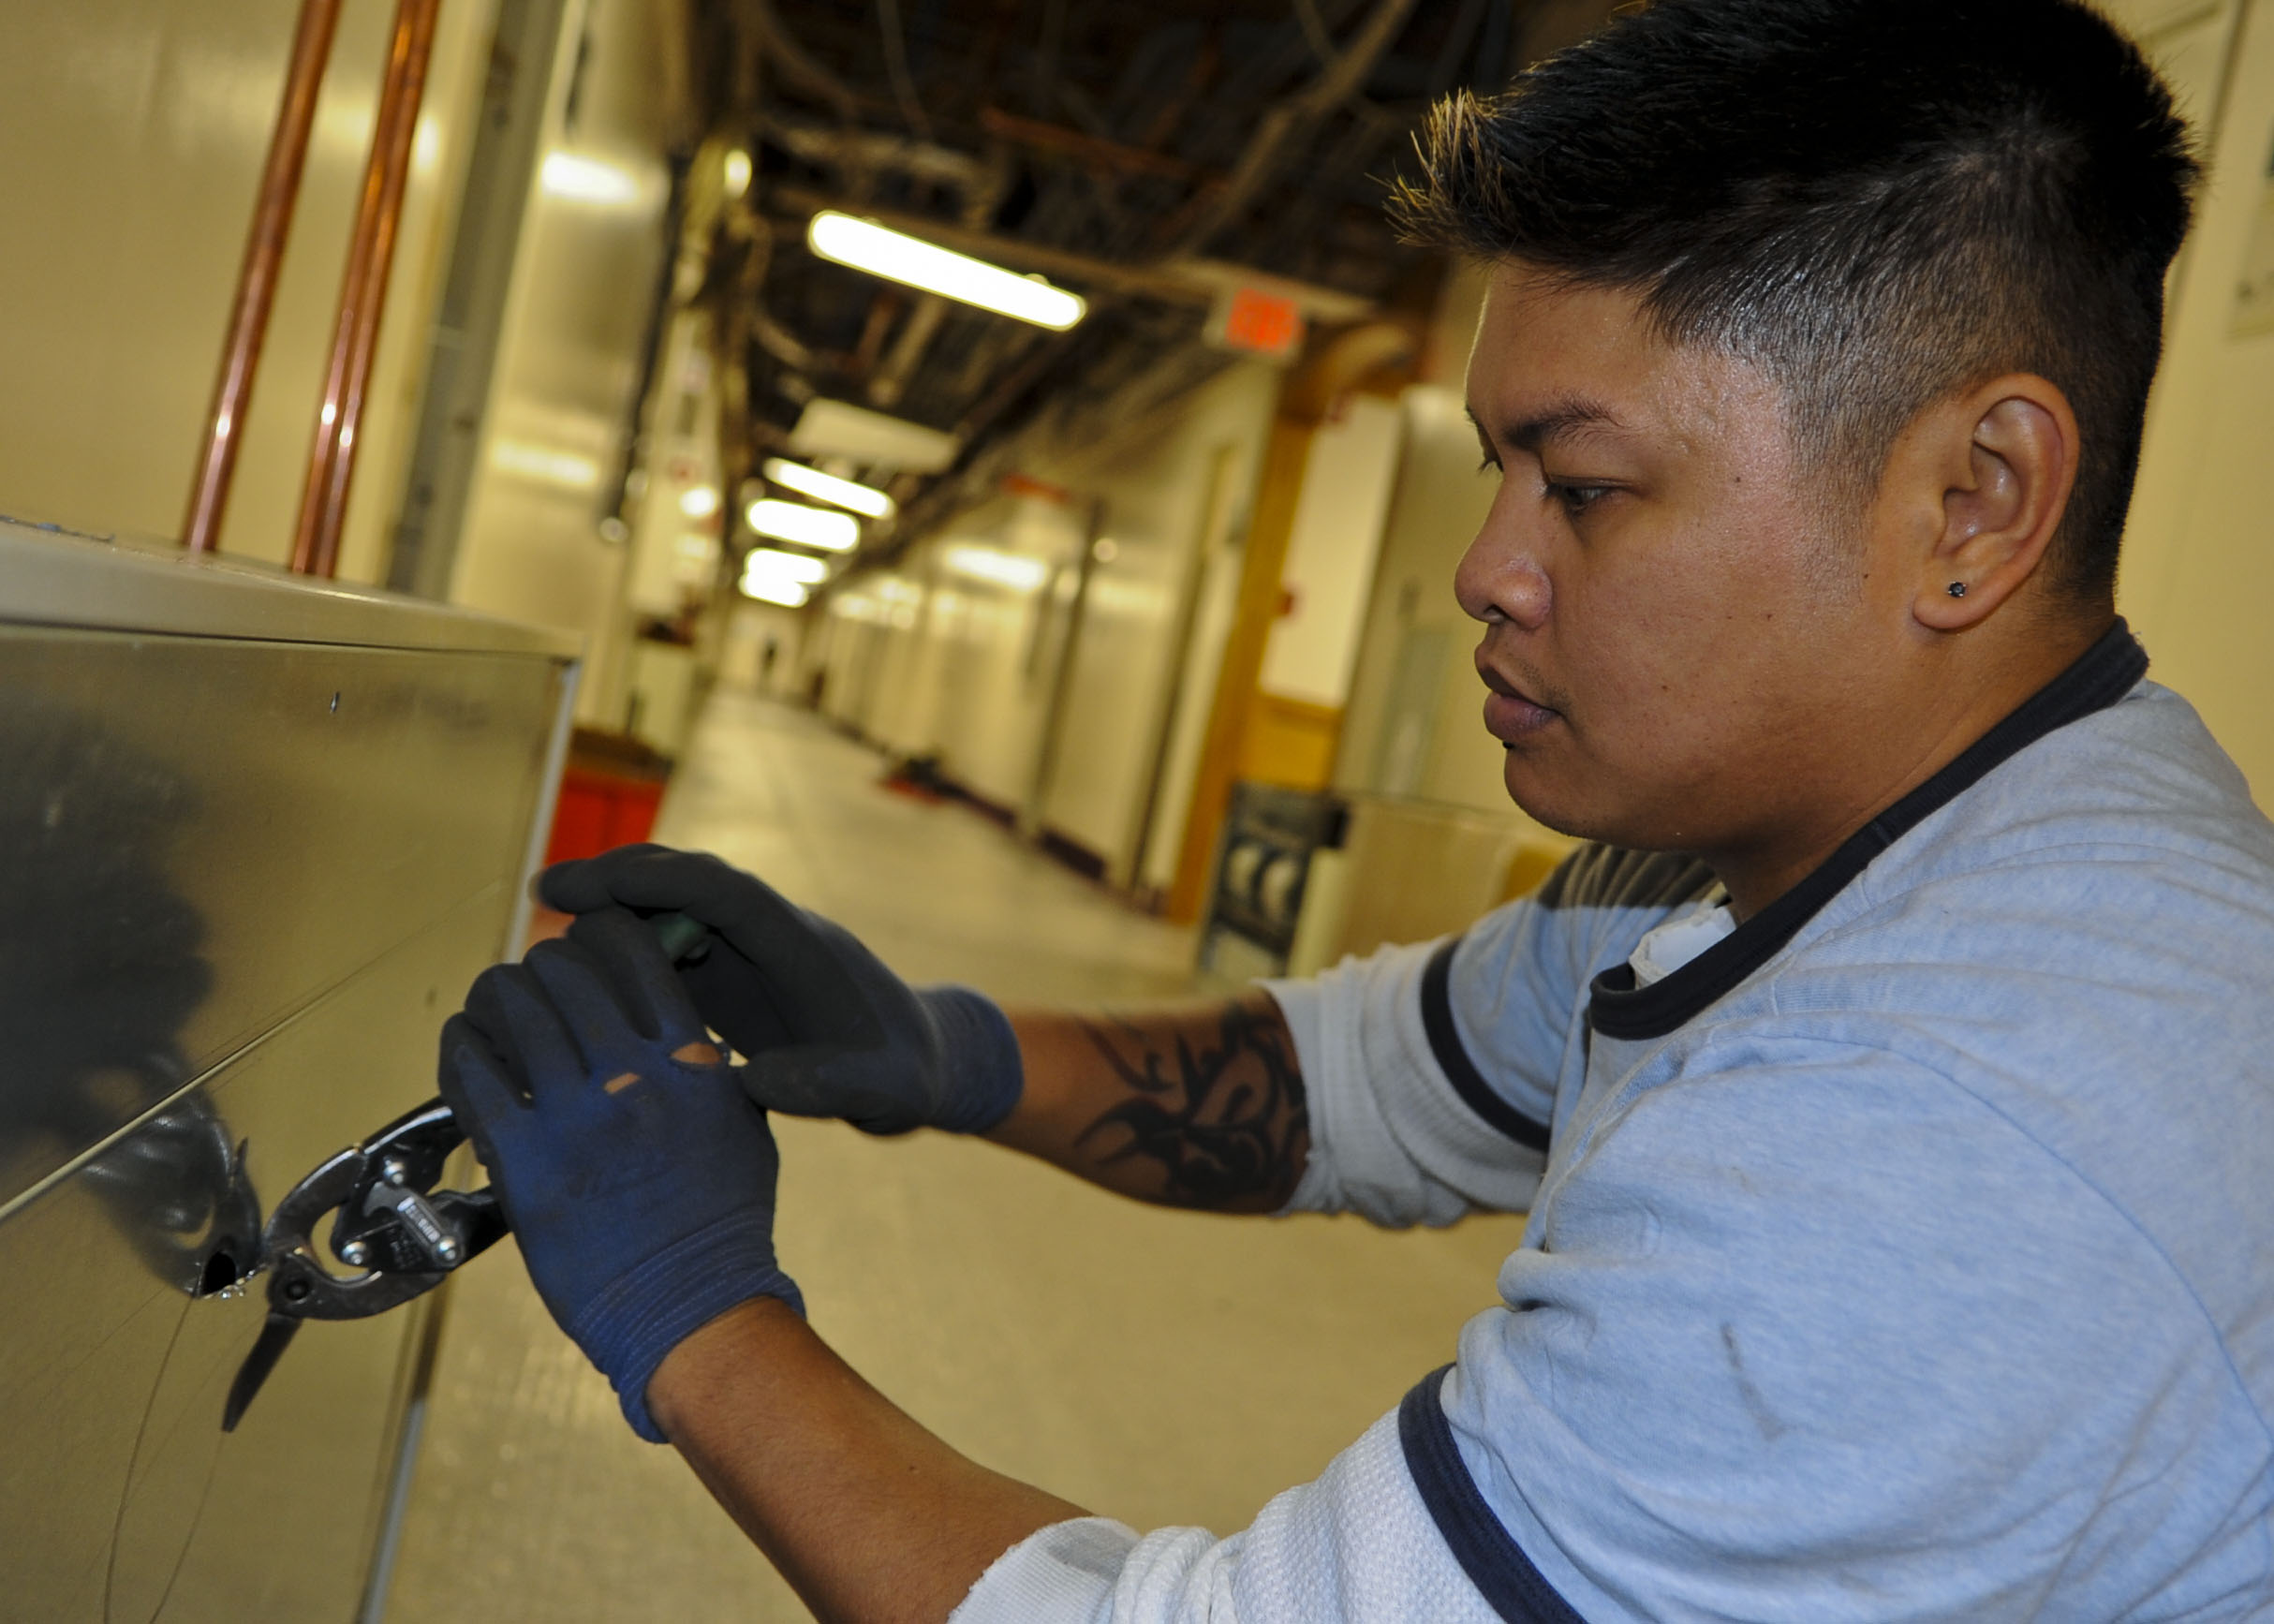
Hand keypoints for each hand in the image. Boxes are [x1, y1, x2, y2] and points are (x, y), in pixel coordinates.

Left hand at [439, 907, 801, 1440]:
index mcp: (690, 1061)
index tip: (583, 947)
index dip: (596, 934)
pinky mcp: (525, 1162)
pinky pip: (473, 1076)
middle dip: (540, 966)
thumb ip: (708, 1066)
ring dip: (493, 997)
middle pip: (562, 970)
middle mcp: (633, 1076)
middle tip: (531, 982)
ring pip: (511, 1009)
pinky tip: (465, 1046)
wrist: (690, 1306)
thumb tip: (680, 1026)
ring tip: (490, 1007)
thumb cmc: (722, 1224)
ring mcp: (576, 1118)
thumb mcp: (741, 1124)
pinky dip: (461, 1048)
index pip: (632, 952)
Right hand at [539, 845, 1022, 1136]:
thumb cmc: (906, 1076)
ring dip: (615, 916)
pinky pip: (673, 947)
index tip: (587, 886)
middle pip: (685, 883)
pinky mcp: (736, 975)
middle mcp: (769, 933)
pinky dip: (628, 954)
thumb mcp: (880, 1091)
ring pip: (672, 911)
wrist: (925, 1064)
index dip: (653, 881)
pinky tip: (579, 985)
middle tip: (541, 893)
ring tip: (544, 944)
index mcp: (800, 943)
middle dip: (617, 880)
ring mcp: (750, 950)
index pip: (720, 890)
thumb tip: (754, 1081)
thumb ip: (826, 1087)